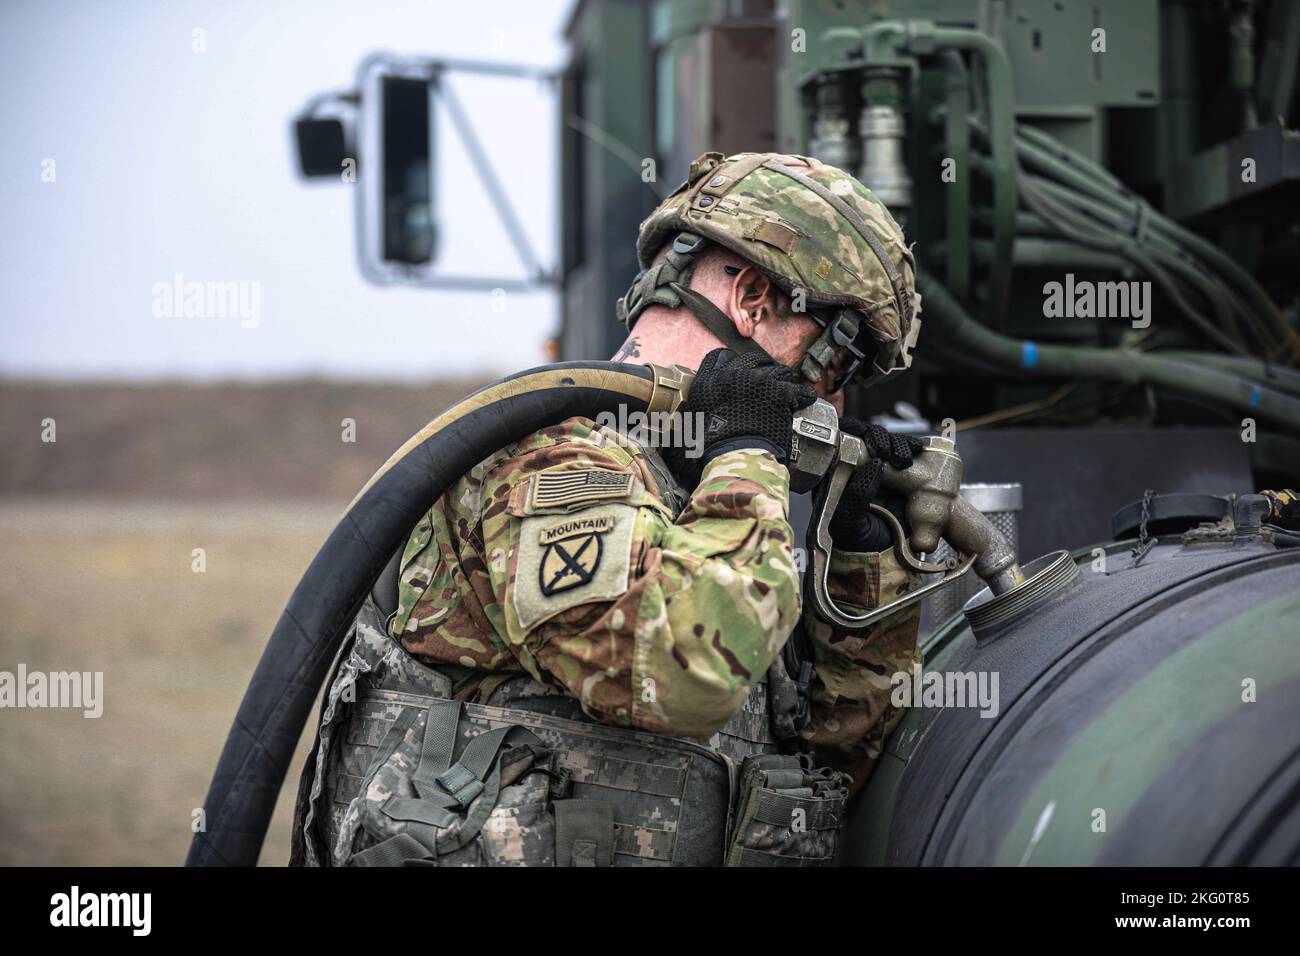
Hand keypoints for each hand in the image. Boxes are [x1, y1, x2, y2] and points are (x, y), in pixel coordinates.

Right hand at [662, 348, 817, 486]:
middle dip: (759, 367)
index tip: (737, 370)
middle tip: (765, 380)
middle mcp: (732, 376)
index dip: (730, 362)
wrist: (734, 458)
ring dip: (781, 378)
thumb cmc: (709, 451)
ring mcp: (758, 382)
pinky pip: (796, 388)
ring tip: (785, 388)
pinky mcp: (779, 394)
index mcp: (708, 382)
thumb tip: (665, 442)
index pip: (718, 357)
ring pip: (775, 370)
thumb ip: (681, 429)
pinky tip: (804, 399)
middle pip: (750, 359)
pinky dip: (801, 394)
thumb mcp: (687, 435)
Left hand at [828, 419, 923, 551]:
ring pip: (883, 442)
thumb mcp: (848, 523)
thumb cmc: (857, 543)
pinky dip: (909, 447)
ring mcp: (876, 469)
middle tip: (886, 451)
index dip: (849, 433)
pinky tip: (915, 451)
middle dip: (876, 437)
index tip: (861, 433)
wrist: (885, 558)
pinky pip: (902, 452)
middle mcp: (853, 469)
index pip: (837, 444)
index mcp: (832, 477)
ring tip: (903, 458)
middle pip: (862, 438)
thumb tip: (873, 464)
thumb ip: (855, 497)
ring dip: (894, 443)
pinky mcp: (897, 473)